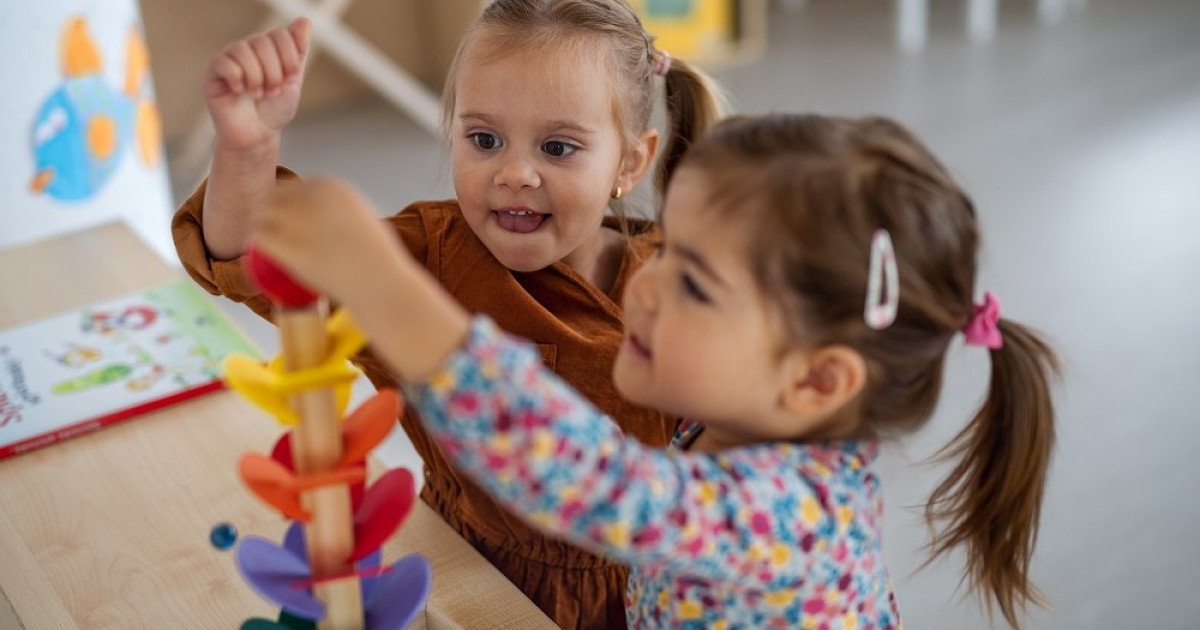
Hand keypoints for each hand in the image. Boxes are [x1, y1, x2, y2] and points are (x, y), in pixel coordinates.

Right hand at [203, 18, 311, 152]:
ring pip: (242, 50)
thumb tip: (304, 21)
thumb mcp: (293, 80)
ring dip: (256, 77)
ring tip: (257, 95)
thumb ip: (298, 51)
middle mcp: (248, 49)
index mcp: (269, 49)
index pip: (280, 34)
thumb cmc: (274, 110)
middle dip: (274, 72)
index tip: (291, 78)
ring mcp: (230, 58)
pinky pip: (224, 62)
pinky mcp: (214, 72)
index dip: (289, 57)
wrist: (257, 135)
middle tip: (272, 92)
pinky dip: (236, 78)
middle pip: (262, 41)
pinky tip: (238, 91)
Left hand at [250, 179, 414, 306]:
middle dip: (267, 212)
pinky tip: (254, 252)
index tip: (281, 218)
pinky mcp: (289, 244)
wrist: (380, 282)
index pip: (294, 188)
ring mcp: (300, 220)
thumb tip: (334, 217)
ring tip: (260, 242)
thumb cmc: (379, 259)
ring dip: (259, 226)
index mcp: (332, 187)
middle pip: (274, 197)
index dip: (283, 202)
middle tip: (267, 231)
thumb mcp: (364, 219)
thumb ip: (345, 213)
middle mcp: (314, 197)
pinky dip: (255, 243)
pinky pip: (260, 237)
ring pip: (262, 215)